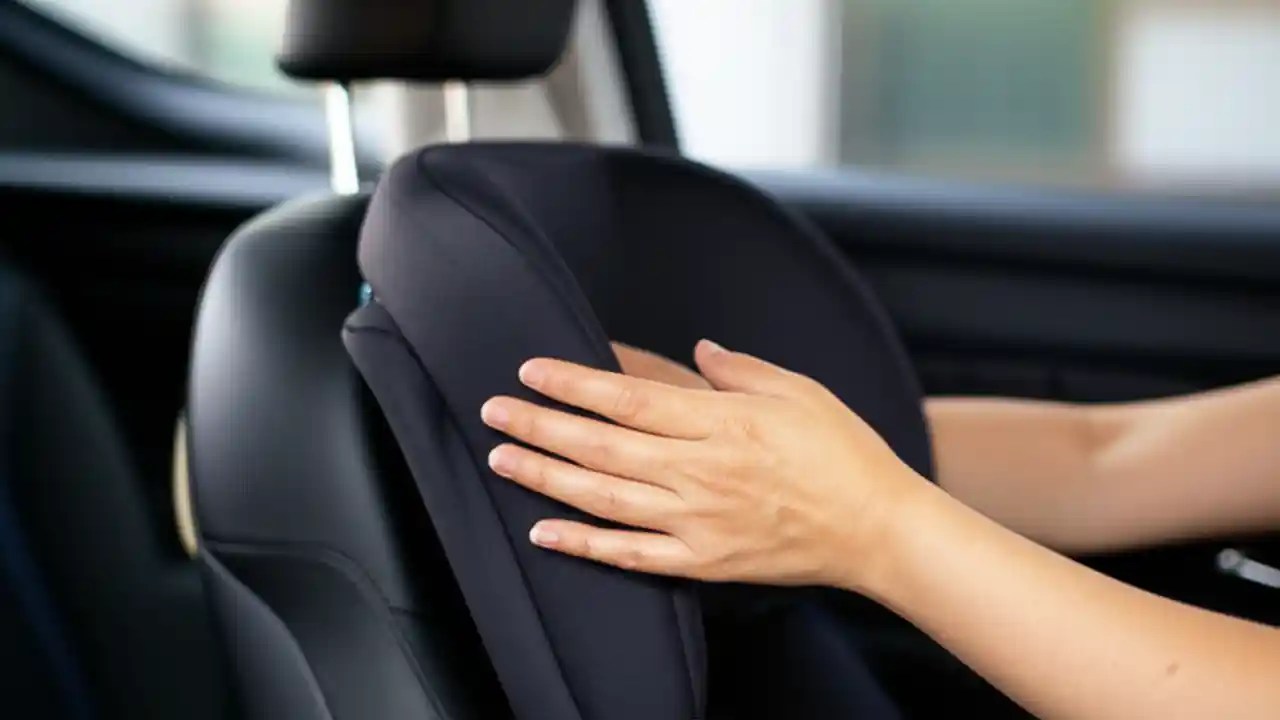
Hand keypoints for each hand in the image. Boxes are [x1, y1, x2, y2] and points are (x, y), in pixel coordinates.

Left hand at [480, 340, 930, 592]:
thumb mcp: (797, 390)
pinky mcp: (702, 561)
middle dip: (540, 426)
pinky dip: (584, 546)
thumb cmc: (842, 451)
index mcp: (720, 421)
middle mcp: (699, 471)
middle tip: (494, 411)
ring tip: (502, 460)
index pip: (627, 398)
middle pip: (601, 446)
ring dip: (546, 478)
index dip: (572, 384)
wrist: (876, 528)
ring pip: (602, 499)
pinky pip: (631, 555)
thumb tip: (697, 352)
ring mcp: (697, 521)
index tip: (531, 370)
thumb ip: (738, 370)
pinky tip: (544, 532)